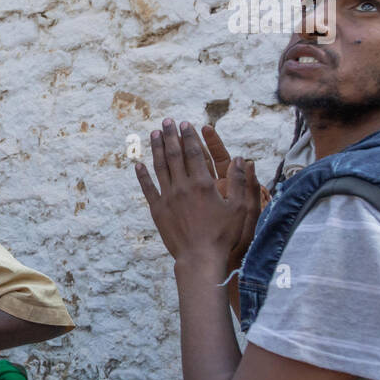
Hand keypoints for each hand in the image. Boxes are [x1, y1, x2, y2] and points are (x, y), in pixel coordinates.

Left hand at [135, 119, 259, 268]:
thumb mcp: (240, 208)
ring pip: (159, 167)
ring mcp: (167, 198)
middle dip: (170, 136)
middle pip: (174, 155)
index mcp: (202, 184)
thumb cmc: (223, 235)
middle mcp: (182, 187)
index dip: (189, 136)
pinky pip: (148, 188)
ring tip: (154, 134)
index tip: (186, 123)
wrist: (199, 258)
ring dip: (156, 149)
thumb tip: (242, 160)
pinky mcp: (157, 210)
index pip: (194, 153)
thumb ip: (241, 183)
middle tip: (167, 121)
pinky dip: (142, 175)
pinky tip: (138, 164)